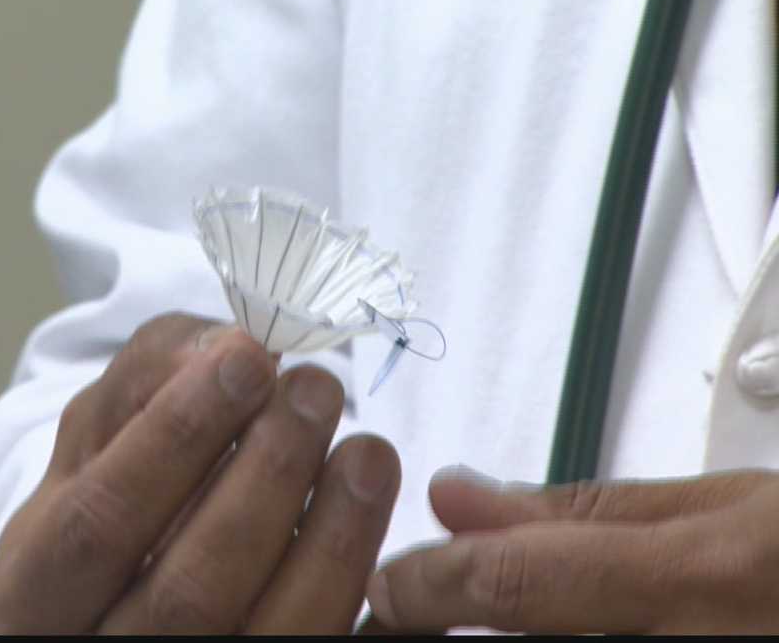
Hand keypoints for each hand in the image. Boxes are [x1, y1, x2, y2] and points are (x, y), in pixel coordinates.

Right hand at [0, 313, 400, 633]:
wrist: (126, 598)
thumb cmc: (110, 496)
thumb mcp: (98, 436)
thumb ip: (145, 377)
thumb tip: (223, 347)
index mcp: (37, 590)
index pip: (97, 525)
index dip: (173, 439)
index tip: (247, 359)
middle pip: (189, 592)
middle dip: (266, 479)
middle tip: (316, 390)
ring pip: (268, 634)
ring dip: (332, 535)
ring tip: (366, 449)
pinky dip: (356, 586)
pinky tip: (374, 519)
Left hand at [364, 465, 778, 633]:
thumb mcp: (729, 508)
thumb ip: (582, 511)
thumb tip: (455, 494)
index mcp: (700, 583)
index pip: (511, 583)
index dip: (428, 585)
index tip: (394, 585)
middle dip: (461, 634)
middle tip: (439, 617)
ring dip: (528, 639)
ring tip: (541, 617)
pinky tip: (583, 627)